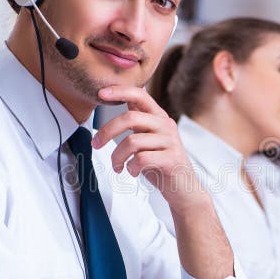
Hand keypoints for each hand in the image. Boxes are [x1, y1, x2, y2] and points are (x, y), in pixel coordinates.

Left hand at [92, 85, 203, 213]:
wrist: (183, 187)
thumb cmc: (162, 162)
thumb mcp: (149, 136)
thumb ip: (139, 119)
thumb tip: (124, 98)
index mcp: (158, 116)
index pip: (139, 94)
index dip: (119, 91)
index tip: (101, 93)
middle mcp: (166, 125)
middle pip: (130, 118)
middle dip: (107, 131)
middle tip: (96, 144)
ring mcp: (170, 142)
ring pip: (132, 142)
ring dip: (117, 157)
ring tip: (117, 166)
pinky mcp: (171, 159)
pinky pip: (141, 159)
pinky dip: (130, 167)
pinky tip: (132, 172)